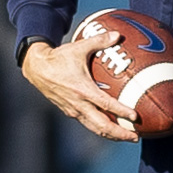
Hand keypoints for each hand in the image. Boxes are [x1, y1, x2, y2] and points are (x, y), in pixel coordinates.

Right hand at [21, 31, 138, 142]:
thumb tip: (117, 34)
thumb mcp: (79, 47)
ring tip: (127, 137)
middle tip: (136, 137)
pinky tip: (110, 128)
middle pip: (101, 125)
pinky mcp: (69, 111)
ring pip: (94, 128)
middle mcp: (78, 104)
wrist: (37, 68)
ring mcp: (73, 110)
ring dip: (111, 134)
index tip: (135, 117)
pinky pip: (87, 123)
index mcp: (82, 89)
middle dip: (119, 133)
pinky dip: (100, 128)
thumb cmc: (59, 57)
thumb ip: (99, 41)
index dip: (121, 112)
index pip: (106, 105)